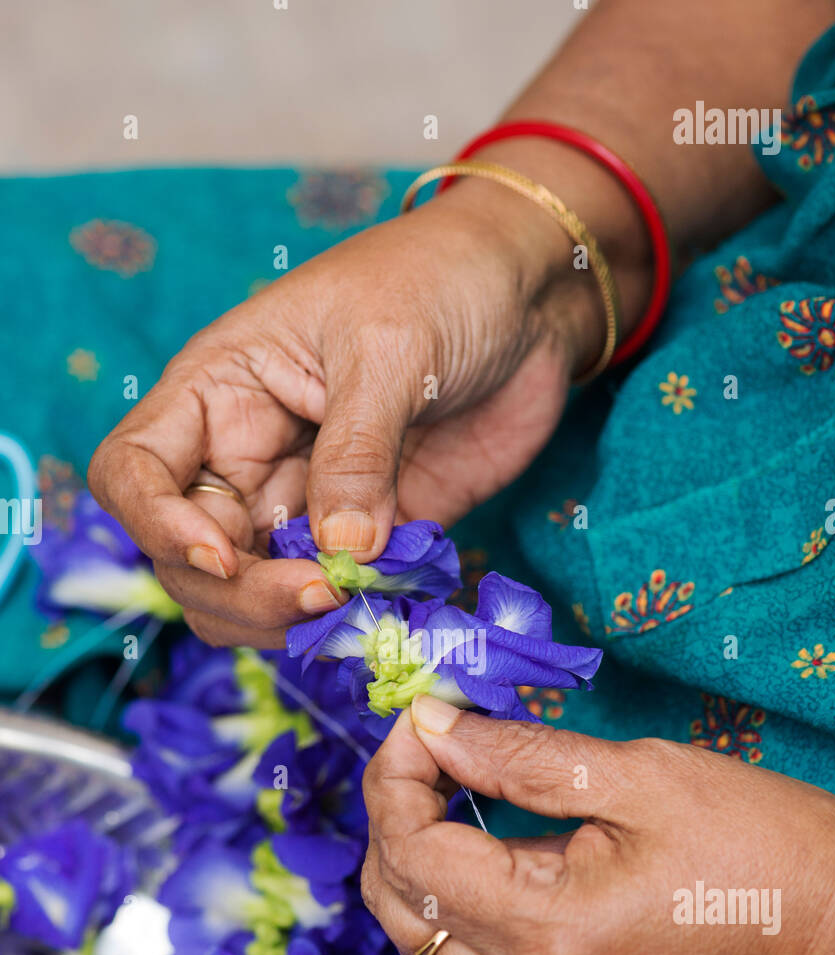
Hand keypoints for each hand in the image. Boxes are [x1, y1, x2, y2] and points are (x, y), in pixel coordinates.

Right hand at [88, 174, 606, 648]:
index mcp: (218, 393)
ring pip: (249, 595)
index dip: (157, 526)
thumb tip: (340, 552)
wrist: (530, 296)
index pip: (132, 473)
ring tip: (356, 604)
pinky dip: (350, 620)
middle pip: (189, 558)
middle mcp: (244, 459)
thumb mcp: (388, 348)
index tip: (224, 557)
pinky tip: (389, 605)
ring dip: (285, 621)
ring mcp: (303, 505)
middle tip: (323, 596)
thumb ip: (357, 453)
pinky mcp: (366, 539)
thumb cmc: (438, 281)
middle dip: (239, 594)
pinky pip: (333, 599)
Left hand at [360, 695, 834, 954]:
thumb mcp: (643, 777)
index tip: (423, 723)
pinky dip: (466, 935)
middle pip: (396, 912)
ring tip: (468, 814)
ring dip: (425, 881)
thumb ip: (521, 755)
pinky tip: (506, 884)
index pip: (408, 852)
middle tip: (435, 759)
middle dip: (395, 822)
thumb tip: (432, 727)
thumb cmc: (765, 852)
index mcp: (547, 932)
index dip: (395, 776)